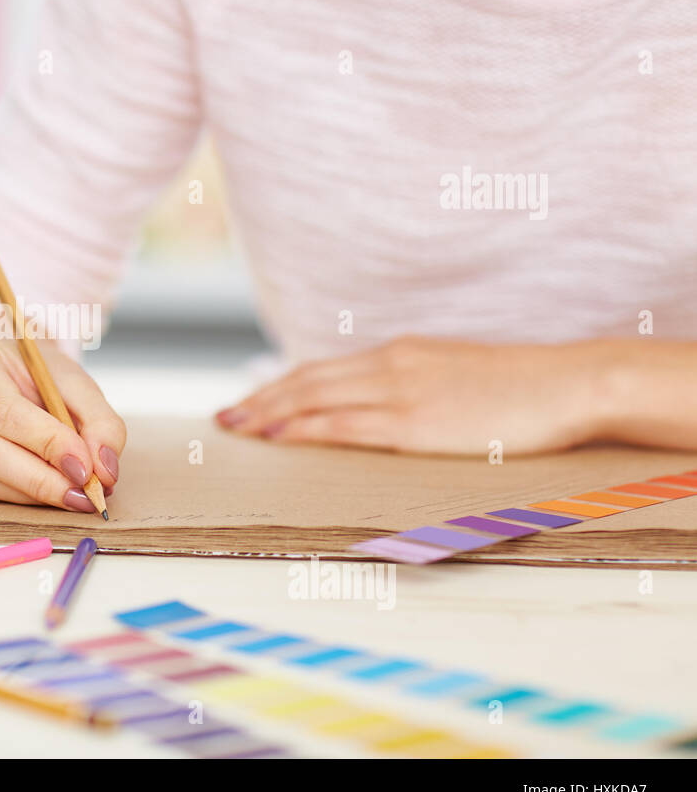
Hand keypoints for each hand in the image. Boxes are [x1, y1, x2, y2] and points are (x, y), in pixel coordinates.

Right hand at [0, 329, 124, 509]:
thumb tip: (104, 471)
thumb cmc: (31, 371)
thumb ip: (99, 420)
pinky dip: (12, 495)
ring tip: (71, 496)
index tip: (84, 468)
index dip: (45, 443)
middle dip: (38, 478)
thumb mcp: (71, 380)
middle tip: (82, 495)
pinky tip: (42, 493)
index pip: (0, 408)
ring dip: (27, 493)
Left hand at [215, 336, 613, 455]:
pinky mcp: (416, 421)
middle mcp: (391, 365)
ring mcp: (401, 391)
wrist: (566, 383)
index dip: (281, 385)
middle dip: (261, 399)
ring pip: (316, 397)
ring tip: (237, 428)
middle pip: (307, 379)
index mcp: (400, 354)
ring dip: (270, 414)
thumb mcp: (455, 376)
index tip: (251, 400)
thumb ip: (414, 384)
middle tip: (225, 418)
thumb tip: (382, 405)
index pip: (323, 369)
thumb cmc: (520, 387)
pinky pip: (347, 424)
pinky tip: (280, 437)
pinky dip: (306, 429)